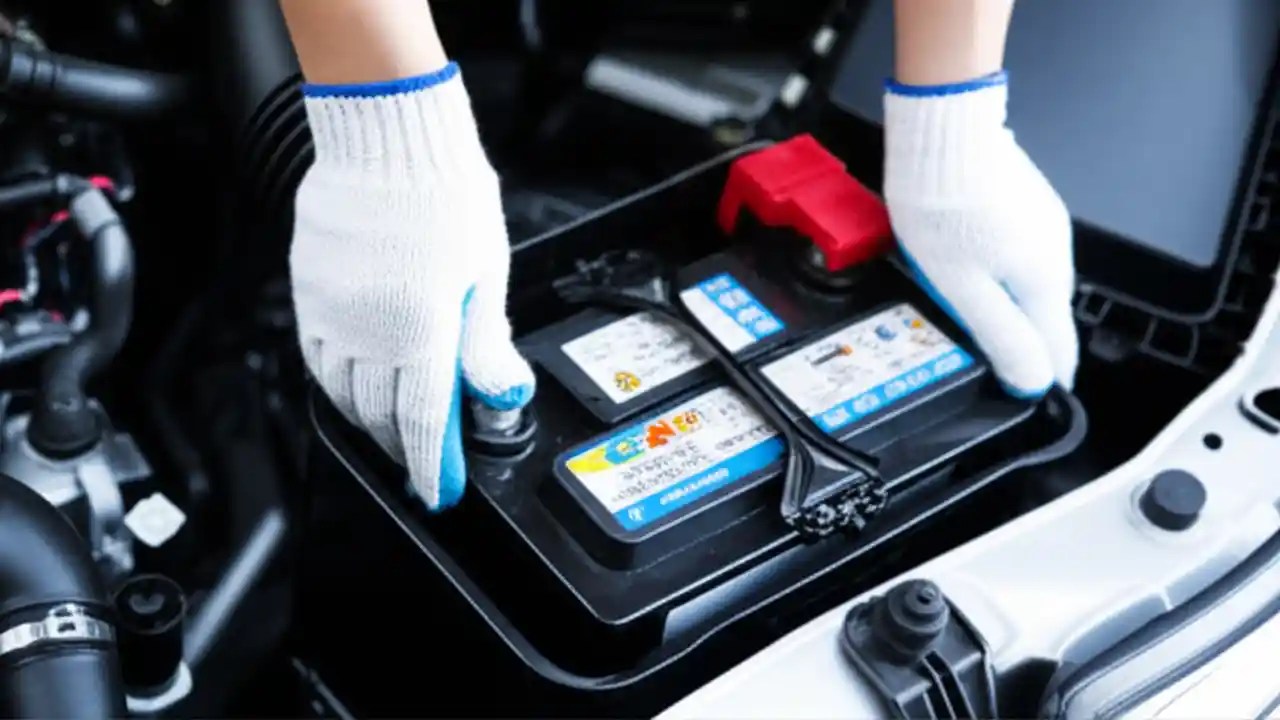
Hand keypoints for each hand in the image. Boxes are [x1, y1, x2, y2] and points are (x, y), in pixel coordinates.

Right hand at [290, 64, 534, 509]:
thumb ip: (486, 344)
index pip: (426, 424)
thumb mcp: (486, 275)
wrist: (387, 138)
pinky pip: (317, 361)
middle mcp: (370, 331)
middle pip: (383, 418)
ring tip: (394, 433)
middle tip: (425, 464)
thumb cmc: (447, 196)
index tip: (440, 493)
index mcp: (422, 330)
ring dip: (371, 424)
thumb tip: (500, 394)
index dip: (434, 469)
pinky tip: (356, 389)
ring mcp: (333, 314)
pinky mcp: (308, 294)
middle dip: (406, 451)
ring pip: (344, 397)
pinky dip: (338, 388)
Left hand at [883, 73, 1077, 396]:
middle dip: (1018, 340)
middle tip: (986, 358)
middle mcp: (1054, 251)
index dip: (1043, 377)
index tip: (1031, 394)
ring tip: (965, 312)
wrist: (943, 131)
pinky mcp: (1024, 201)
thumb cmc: (943, 204)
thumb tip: (1034, 381)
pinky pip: (1014, 250)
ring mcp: (1042, 222)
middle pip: (1042, 314)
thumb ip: (1002, 337)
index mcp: (1044, 280)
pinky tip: (962, 264)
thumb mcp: (964, 288)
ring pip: (1027, 281)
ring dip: (1003, 301)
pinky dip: (994, 268)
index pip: (1059, 348)